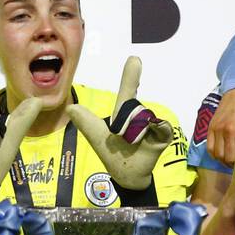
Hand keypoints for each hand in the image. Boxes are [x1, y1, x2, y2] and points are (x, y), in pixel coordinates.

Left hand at [67, 56, 173, 189]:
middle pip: (133, 108)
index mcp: (124, 114)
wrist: (129, 176)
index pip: (127, 92)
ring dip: (135, 132)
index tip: (134, 59)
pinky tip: (148, 141)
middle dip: (125, 124)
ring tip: (133, 143)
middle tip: (122, 139)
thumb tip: (71, 107)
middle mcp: (140, 115)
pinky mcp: (163, 135)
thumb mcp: (97, 137)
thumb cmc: (113, 155)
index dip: (130, 76)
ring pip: (144, 117)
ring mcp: (153, 124)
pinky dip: (153, 132)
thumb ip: (86, 121)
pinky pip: (160, 126)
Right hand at [206, 87, 234, 168]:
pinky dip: (214, 154)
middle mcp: (230, 131)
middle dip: (232, 164)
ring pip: (217, 155)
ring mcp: (218, 129)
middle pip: (227, 158)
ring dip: (223, 160)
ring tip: (229, 159)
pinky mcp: (211, 127)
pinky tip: (220, 153)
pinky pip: (209, 147)